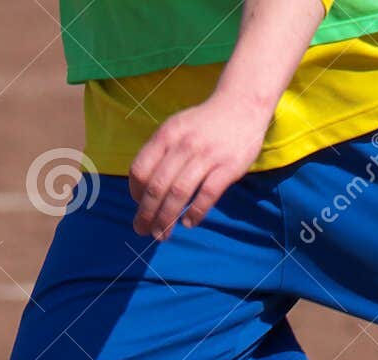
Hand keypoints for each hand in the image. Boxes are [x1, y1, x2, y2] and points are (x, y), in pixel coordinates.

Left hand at [128, 93, 269, 240]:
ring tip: (162, 234)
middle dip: (146, 214)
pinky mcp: (228, 167)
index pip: (140, 169)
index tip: (138, 205)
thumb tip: (144, 189)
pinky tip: (188, 223)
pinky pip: (207, 195)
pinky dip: (195, 212)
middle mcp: (183, 145)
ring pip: (179, 194)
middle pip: (157, 187)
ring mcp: (207, 156)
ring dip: (167, 219)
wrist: (242, 105)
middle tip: (142, 230)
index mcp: (166, 135)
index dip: (135, 193)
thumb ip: (160, 152)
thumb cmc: (204, 123)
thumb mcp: (176, 128)